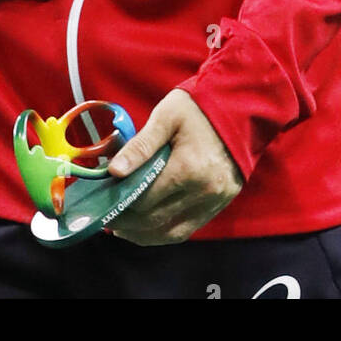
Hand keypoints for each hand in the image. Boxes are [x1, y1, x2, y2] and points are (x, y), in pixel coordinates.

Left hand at [105, 90, 243, 245]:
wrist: (239, 107)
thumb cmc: (199, 107)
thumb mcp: (166, 116)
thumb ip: (140, 146)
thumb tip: (114, 171)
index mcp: (188, 168)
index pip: (144, 199)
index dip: (119, 205)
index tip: (101, 204)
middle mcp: (204, 192)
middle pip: (155, 220)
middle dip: (126, 222)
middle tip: (105, 217)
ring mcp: (215, 201)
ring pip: (172, 232)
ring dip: (144, 234)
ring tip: (121, 227)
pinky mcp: (222, 203)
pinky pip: (189, 228)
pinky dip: (165, 231)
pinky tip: (148, 226)